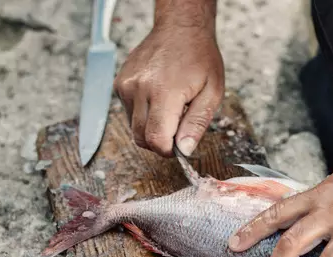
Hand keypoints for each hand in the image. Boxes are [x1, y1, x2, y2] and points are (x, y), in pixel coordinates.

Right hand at [114, 24, 223, 156]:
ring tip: (171, 109)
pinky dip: (144, 115)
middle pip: (142, 138)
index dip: (169, 151)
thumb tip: (185, 150)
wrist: (180, 30)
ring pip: (134, 128)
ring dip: (152, 128)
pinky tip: (159, 100)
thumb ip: (197, 124)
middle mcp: (139, 89)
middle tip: (179, 128)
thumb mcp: (212, 93)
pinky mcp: (119, 84)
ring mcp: (125, 86)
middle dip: (161, 142)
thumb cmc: (200, 58)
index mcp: (164, 92)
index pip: (157, 139)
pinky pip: (128, 113)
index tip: (180, 147)